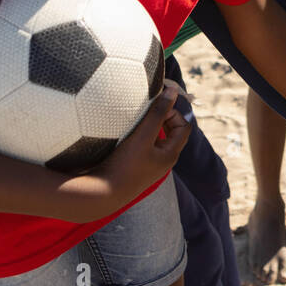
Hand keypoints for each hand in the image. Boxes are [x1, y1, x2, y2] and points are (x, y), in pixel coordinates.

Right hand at [89, 80, 190, 217]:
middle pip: (172, 132)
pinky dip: (140, 137)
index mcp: (171, 154)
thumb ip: (158, 113)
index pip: (184, 126)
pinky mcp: (136, 168)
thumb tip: (173, 91)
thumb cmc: (124, 165)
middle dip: (163, 118)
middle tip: (148, 110)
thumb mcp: (143, 136)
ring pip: (157, 139)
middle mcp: (163, 161)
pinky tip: (126, 134)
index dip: (174, 112)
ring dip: (150, 127)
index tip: (157, 106)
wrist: (101, 195)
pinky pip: (145, 147)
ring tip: (137, 120)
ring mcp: (150, 166)